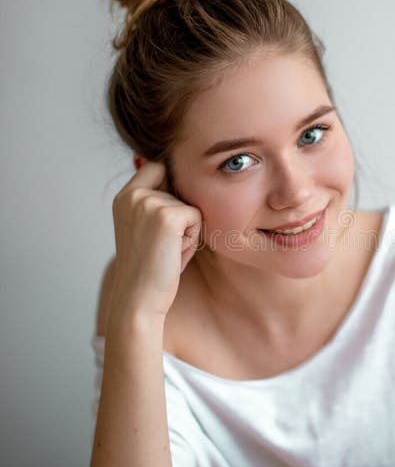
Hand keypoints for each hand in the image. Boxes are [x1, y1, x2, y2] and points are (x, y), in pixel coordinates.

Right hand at [110, 161, 202, 318]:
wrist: (138, 300)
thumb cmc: (148, 269)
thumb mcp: (144, 228)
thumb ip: (155, 204)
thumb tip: (184, 181)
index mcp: (124, 197)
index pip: (156, 167)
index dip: (170, 185)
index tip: (167, 218)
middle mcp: (133, 195)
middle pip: (179, 187)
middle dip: (181, 215)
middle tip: (163, 244)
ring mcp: (149, 203)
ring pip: (190, 205)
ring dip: (187, 230)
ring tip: (167, 251)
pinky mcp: (168, 216)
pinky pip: (197, 217)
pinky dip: (192, 239)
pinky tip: (173, 255)